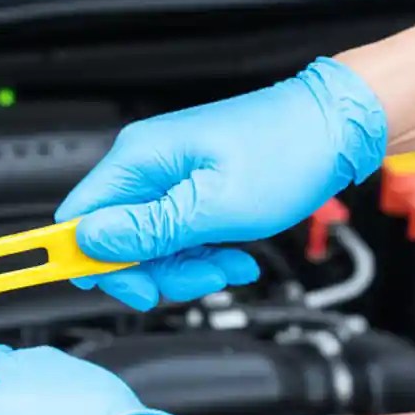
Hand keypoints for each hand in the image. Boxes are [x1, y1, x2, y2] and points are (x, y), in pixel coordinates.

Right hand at [55, 56, 387, 310]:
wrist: (336, 127)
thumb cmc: (287, 152)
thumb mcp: (215, 207)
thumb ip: (148, 230)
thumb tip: (90, 243)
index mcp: (138, 160)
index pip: (78, 220)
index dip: (91, 262)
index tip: (126, 287)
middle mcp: (145, 165)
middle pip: (114, 242)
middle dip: (154, 272)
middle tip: (198, 277)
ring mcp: (167, 177)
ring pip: (149, 247)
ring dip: (186, 268)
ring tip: (229, 262)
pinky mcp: (189, 189)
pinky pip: (175, 237)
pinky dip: (202, 255)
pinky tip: (234, 253)